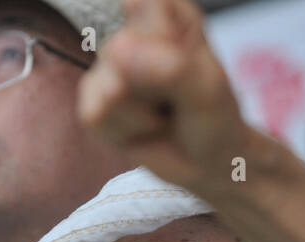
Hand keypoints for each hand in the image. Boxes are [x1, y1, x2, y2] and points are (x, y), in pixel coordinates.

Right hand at [79, 0, 248, 190]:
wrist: (205, 162)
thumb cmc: (212, 116)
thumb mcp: (207, 89)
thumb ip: (170, 68)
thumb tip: (117, 53)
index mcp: (164, 12)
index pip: (143, 5)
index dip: (163, 39)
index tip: (186, 60)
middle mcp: (130, 31)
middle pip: (122, 48)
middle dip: (156, 85)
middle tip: (176, 96)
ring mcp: (107, 67)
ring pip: (111, 88)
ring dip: (144, 114)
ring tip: (161, 113)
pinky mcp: (92, 102)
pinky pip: (97, 116)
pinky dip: (128, 131)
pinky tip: (145, 128)